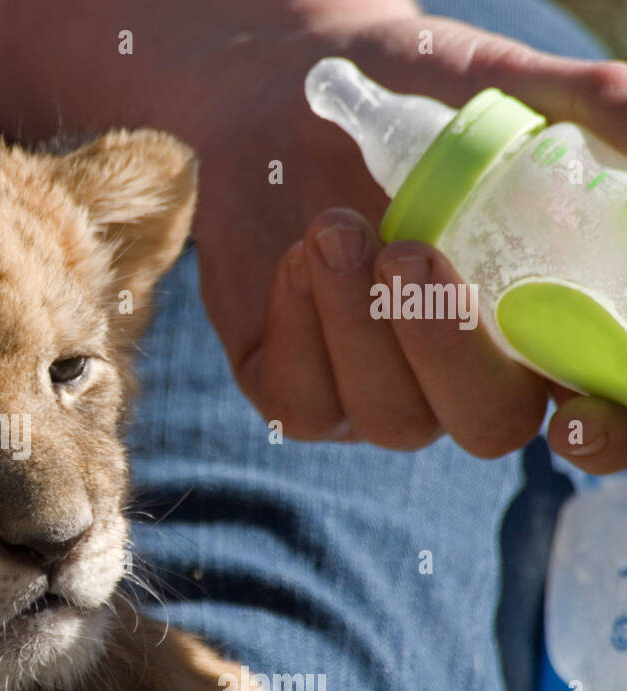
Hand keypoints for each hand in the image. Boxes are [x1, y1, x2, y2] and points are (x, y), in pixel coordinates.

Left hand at [193, 12, 626, 471]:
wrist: (276, 96)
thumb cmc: (403, 96)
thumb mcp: (497, 83)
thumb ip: (582, 105)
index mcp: (542, 314)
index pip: (597, 408)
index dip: (605, 429)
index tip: (577, 411)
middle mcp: (468, 369)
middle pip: (489, 424)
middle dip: (450, 354)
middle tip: (408, 254)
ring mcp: (382, 388)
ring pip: (393, 420)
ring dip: (360, 326)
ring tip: (334, 228)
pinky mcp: (299, 389)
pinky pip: (306, 406)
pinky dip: (301, 328)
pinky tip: (298, 256)